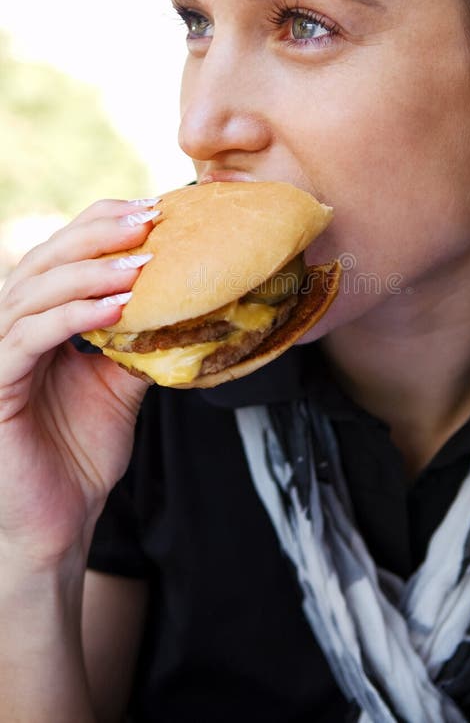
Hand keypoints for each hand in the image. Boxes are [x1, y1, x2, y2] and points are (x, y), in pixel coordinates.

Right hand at [0, 198, 159, 569]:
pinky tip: (116, 307)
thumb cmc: (82, 452)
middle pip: (47, 259)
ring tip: (141, 262)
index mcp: (41, 321)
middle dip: (98, 234)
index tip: (154, 210)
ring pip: (35, 291)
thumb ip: (139, 341)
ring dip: (91, 271)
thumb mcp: (121, 384)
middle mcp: (14, 328)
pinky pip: (29, 338)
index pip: (64, 254)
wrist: (59, 521)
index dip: (102, 226)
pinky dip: (73, 317)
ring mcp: (0, 355)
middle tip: (148, 219)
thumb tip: (188, 303)